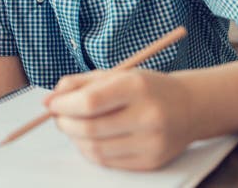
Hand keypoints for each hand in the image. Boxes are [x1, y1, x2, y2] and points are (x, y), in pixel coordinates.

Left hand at [45, 69, 194, 169]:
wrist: (189, 107)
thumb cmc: (145, 87)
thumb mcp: (115, 74)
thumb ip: (79, 84)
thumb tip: (48, 101)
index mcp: (137, 87)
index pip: (90, 102)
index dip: (64, 105)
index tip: (52, 104)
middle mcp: (148, 116)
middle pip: (90, 128)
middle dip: (64, 124)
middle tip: (58, 117)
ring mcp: (152, 143)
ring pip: (95, 149)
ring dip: (75, 139)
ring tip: (74, 126)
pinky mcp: (152, 162)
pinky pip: (108, 162)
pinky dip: (90, 151)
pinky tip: (91, 138)